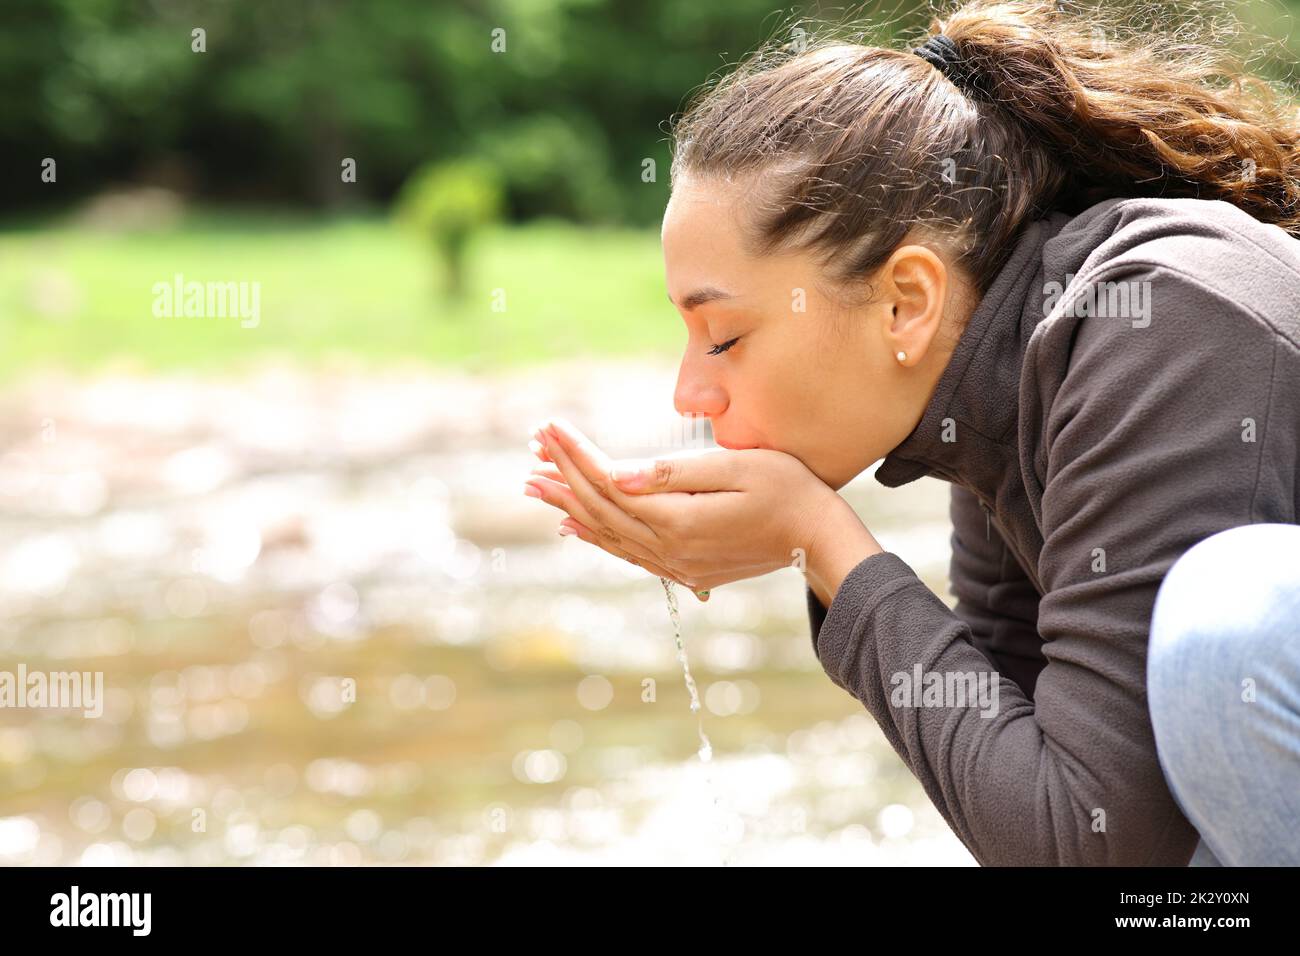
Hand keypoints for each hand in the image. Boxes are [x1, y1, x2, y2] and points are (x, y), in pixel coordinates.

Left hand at [522, 417, 844, 599]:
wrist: (819, 539)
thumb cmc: (787, 489)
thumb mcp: (736, 467)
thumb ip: (673, 472)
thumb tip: (614, 474)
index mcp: (679, 519)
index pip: (609, 483)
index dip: (576, 454)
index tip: (549, 427)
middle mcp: (670, 548)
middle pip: (600, 510)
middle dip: (563, 476)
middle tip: (531, 449)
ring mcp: (676, 564)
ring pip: (607, 533)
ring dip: (569, 507)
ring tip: (535, 484)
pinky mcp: (684, 568)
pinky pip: (626, 552)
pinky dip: (595, 535)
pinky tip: (573, 526)